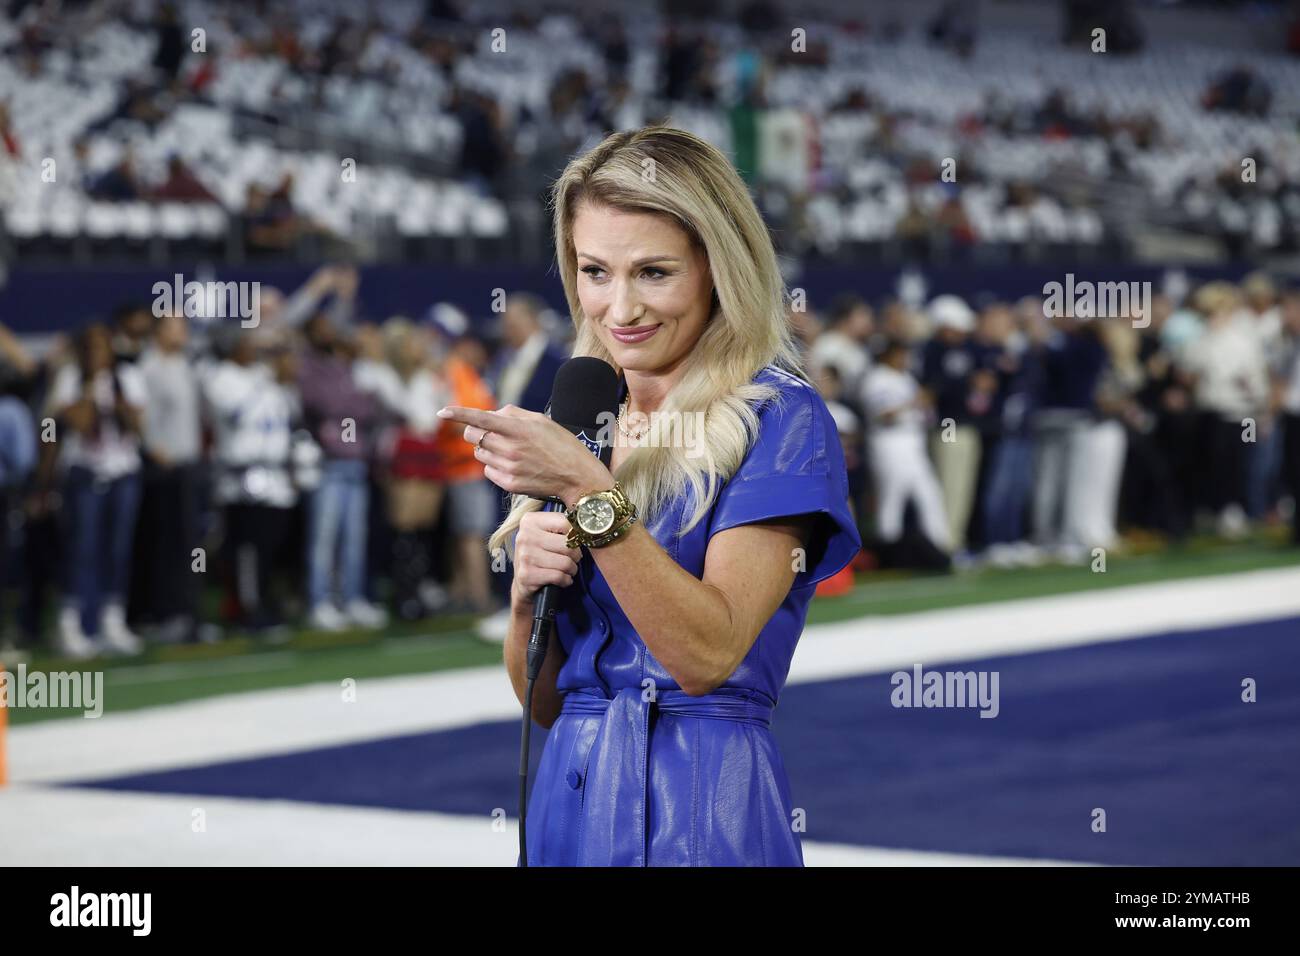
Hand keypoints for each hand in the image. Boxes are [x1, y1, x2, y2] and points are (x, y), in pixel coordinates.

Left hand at [436, 403, 612, 507]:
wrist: (576, 476)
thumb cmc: (561, 444)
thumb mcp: (541, 421)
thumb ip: (512, 414)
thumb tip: (491, 416)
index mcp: (518, 429)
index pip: (480, 419)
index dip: (458, 414)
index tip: (441, 412)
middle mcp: (510, 448)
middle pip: (472, 436)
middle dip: (475, 432)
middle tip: (489, 433)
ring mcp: (508, 467)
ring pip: (479, 454)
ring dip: (486, 449)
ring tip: (509, 451)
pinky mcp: (509, 483)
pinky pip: (488, 470)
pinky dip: (494, 465)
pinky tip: (514, 465)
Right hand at [511, 510, 581, 605]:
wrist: (520, 579)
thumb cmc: (538, 553)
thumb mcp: (544, 533)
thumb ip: (560, 526)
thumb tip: (585, 526)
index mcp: (530, 521)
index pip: (565, 523)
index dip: (575, 534)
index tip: (575, 541)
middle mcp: (525, 536)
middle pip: (568, 545)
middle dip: (576, 554)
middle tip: (573, 558)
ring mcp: (525, 556)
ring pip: (565, 563)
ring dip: (572, 569)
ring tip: (568, 569)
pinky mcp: (527, 575)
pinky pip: (559, 576)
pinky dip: (566, 580)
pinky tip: (563, 578)